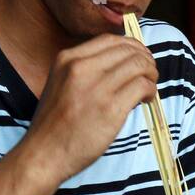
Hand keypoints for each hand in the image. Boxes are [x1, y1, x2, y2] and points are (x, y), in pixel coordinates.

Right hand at [21, 34, 157, 183]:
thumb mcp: (61, 84)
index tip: (139, 58)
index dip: (131, 47)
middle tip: (149, 73)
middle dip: (145, 59)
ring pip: (139, 65)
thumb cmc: (54, 125)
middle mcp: (81, 67)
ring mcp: (96, 87)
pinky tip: (146, 100)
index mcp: (67, 59)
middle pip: (128, 50)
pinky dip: (150, 90)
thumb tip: (120, 63)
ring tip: (149, 87)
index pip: (110, 40)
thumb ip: (84, 70)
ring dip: (150, 74)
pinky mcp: (110, 108)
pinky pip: (142, 86)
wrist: (43, 154)